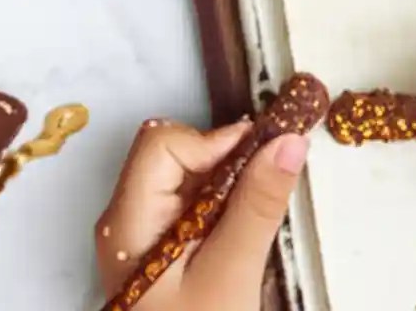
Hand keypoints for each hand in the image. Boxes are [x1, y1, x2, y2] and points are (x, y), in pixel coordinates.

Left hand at [95, 119, 308, 310]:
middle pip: (174, 152)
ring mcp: (142, 234)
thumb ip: (257, 205)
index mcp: (128, 221)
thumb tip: (288, 141)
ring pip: (187, 175)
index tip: (264, 158)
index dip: (216, 142)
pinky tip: (242, 235)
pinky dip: (224, 205)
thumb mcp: (231, 274)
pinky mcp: (162, 249)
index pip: (165, 144)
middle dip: (227, 158)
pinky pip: (193, 203)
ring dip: (230, 182)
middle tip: (268, 184)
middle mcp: (127, 219)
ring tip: (256, 218)